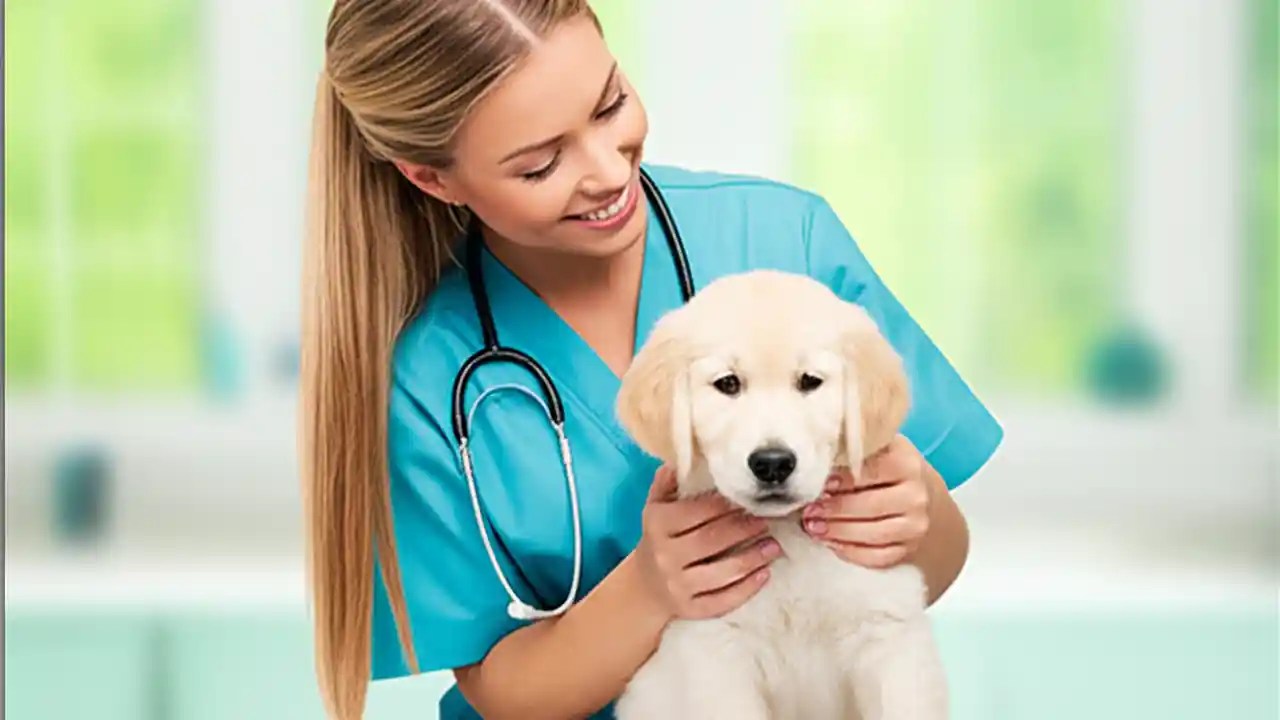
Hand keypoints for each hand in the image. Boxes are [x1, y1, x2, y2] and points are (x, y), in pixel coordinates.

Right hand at [632, 466, 780, 619]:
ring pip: (721, 573)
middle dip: (743, 529)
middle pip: (711, 541)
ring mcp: (677, 586)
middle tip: (767, 521)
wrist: (643, 588)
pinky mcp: (689, 609)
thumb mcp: (655, 509)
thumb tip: (679, 459)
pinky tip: (764, 575)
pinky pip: (722, 601)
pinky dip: (746, 589)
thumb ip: (666, 484)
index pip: (696, 512)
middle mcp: (665, 556)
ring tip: (774, 547)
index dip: (725, 506)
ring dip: (752, 559)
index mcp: (657, 526)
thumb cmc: (657, 540)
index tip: (747, 499)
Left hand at [801, 435, 930, 567]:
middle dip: (834, 509)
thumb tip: (814, 466)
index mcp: (906, 463)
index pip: (871, 471)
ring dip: (838, 532)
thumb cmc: (884, 469)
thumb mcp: (872, 452)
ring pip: (874, 534)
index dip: (842, 479)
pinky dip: (851, 552)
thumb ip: (849, 453)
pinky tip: (831, 543)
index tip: (820, 484)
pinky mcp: (908, 550)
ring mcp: (915, 526)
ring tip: (813, 527)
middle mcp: (916, 495)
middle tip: (808, 510)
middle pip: (871, 505)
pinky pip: (878, 557)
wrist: (917, 495)